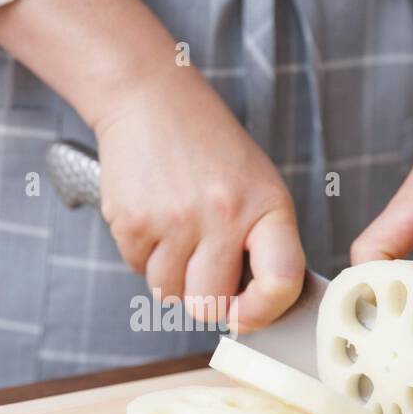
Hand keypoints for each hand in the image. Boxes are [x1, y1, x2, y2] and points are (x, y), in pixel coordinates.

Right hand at [0, 0, 302, 330]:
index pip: (280, 282)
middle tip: (201, 268)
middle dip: (203, 297)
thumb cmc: (207, 146)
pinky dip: (143, 253)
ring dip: (170, 274)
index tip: (246, 314)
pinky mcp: (133, 222)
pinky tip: (153, 216)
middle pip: (210, 304)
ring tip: (176, 230)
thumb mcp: (255, 184)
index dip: (262, 312)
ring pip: (169, 293)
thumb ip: (260, 243)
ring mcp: (175, 220)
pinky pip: (138, 269)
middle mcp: (223, 215)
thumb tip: (251, 309)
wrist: (150, 99)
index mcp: (266, 206)